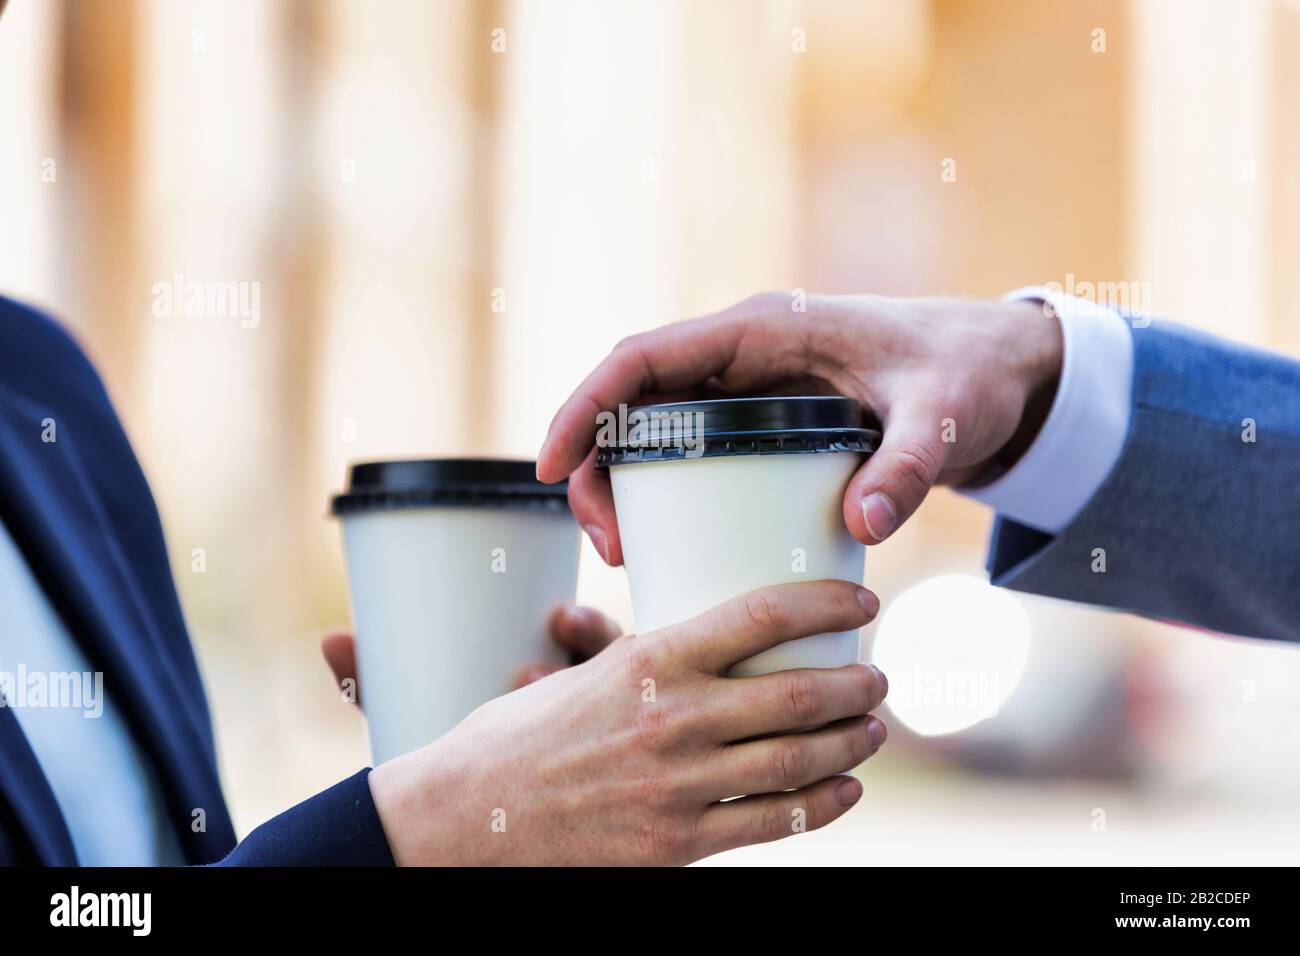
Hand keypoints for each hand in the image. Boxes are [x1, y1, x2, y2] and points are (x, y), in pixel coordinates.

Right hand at [367, 580, 888, 865]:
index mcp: (649, 660)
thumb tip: (709, 638)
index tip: (861, 599)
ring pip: (798, 759)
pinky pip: (773, 822)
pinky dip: (823, 804)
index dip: (825, 603)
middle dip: (856, 682)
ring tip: (873, 728)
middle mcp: (673, 718)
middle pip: (799, 693)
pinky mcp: (677, 843)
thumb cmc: (521, 735)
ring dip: (852, 742)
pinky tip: (845, 790)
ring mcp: (679, 785)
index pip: (761, 615)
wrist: (468, 818)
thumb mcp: (586, 674)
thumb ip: (651, 657)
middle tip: (876, 675)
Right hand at [536, 293, 1062, 562]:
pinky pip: (687, 446)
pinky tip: (663, 538)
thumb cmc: (968, 374)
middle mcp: (743, 352)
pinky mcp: (763, 416)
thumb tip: (861, 526)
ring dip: (620, 481)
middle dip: (595, 464)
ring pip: (651, 425)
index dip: (586, 405)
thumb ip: (910, 464)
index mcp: (763, 330)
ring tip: (624, 551)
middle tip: (604, 542)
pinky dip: (659, 486)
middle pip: (632, 399)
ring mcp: (750, 384)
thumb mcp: (945, 415)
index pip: (644, 356)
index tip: (549, 465)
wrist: (999, 369)